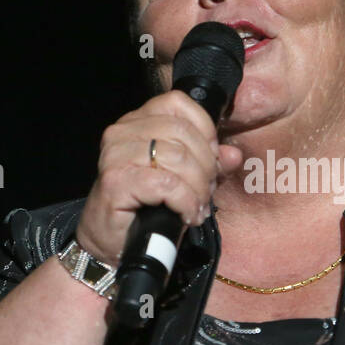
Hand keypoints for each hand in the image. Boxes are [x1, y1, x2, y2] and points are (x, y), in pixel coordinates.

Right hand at [76, 90, 244, 266]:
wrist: (110, 242)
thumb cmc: (145, 208)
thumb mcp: (184, 180)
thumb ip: (209, 163)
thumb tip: (234, 155)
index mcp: (137, 122)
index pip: (178, 103)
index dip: (204, 129)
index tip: (212, 159)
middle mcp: (122, 132)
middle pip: (183, 133)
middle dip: (205, 166)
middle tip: (206, 192)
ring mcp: (116, 155)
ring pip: (178, 158)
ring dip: (197, 188)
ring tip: (197, 206)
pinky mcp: (116, 181)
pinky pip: (167, 184)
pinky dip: (185, 202)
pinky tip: (187, 215)